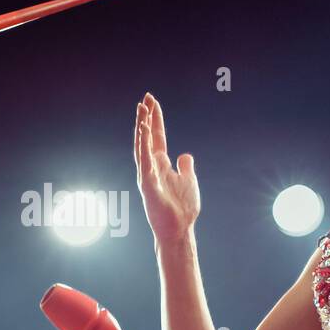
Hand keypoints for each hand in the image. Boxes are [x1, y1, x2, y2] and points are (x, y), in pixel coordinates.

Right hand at [133, 92, 199, 244]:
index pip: (156, 136)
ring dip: (141, 128)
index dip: (155, 118)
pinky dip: (143, 146)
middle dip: (145, 117)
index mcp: (161, 164)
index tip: (152, 101)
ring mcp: (147, 175)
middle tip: (145, 99)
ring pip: (142, 147)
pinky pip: (143, 161)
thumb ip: (185, 167)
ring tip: (142, 111)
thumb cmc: (182, 209)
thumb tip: (185, 155)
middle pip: (146, 137)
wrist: (179, 230)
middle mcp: (151, 167)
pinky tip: (142, 132)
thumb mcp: (188, 181)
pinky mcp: (147, 185)